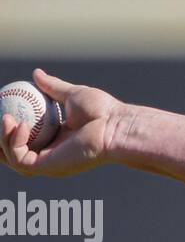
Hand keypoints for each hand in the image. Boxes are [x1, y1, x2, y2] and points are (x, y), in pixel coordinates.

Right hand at [1, 69, 122, 176]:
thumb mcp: (72, 94)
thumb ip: (53, 87)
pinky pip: (20, 159)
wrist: (115, 124)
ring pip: (12, 158)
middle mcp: (49, 154)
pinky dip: (14, 143)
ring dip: (2, 140)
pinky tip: (19, 125)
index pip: (24, 138)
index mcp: (55, 139)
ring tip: (4, 119)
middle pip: (13, 151)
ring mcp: (47, 163)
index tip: (1, 110)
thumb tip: (36, 73)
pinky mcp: (46, 167)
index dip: (8, 128)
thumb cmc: (102, 111)